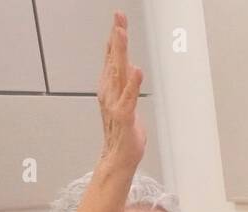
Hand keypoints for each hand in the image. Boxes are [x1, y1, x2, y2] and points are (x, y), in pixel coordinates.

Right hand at [97, 12, 144, 165]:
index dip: (115, 38)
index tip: (118, 20)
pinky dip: (133, 84)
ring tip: (122, 34)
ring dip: (120, 52)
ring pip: (118, 73)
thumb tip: (130, 68)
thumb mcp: (126, 102)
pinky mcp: (125, 116)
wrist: (118, 157)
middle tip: (118, 17)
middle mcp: (110, 92)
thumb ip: (127, 85)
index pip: (112, 58)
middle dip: (117, 37)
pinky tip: (137, 70)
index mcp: (111, 88)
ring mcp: (116, 103)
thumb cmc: (123, 133)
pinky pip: (129, 97)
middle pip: (114, 59)